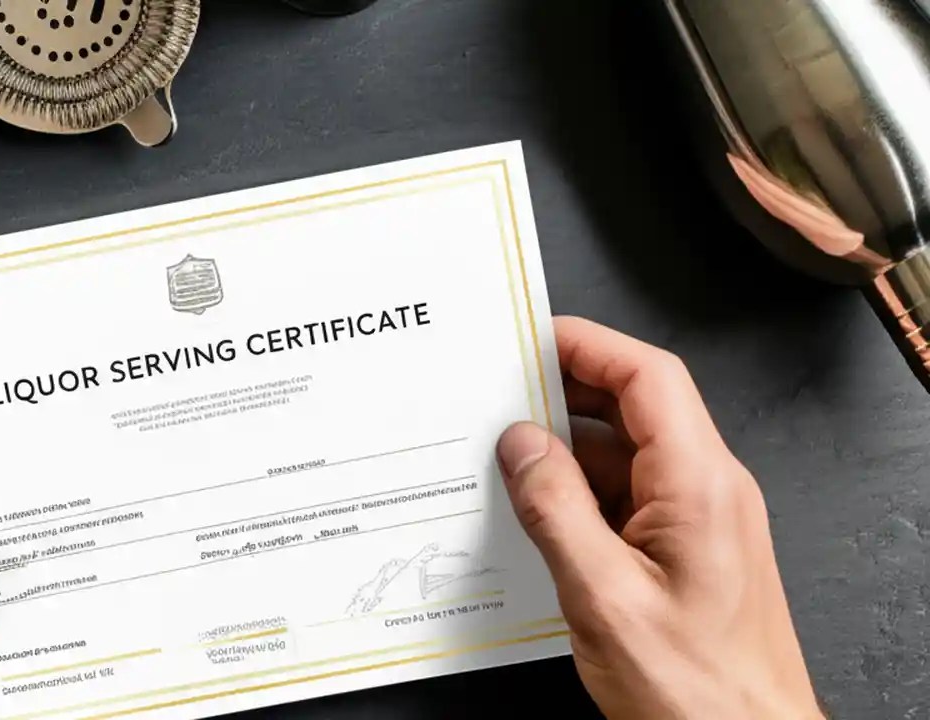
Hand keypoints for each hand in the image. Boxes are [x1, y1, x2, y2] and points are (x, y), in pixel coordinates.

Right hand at [497, 318, 820, 719]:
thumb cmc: (695, 690)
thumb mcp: (603, 596)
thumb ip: (556, 510)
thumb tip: (521, 444)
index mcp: (700, 484)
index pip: (648, 378)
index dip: (589, 345)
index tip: (534, 337)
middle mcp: (709, 490)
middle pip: (638, 407)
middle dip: (568, 392)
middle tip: (501, 393)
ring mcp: (701, 519)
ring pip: (629, 455)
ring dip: (570, 449)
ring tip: (505, 456)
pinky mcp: (687, 549)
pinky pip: (630, 496)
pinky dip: (582, 491)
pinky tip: (538, 508)